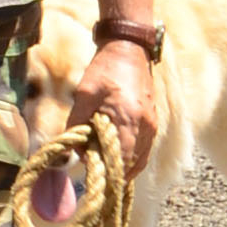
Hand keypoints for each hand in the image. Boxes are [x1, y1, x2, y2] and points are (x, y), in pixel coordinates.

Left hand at [69, 38, 156, 178]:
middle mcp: (145, 125)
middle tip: (95, 176)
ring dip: (123, 169)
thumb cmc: (104, 70)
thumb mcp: (84, 94)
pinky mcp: (153, 123)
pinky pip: (144, 151)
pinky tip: (116, 161)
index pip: (120, 157)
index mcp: (127, 117)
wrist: (128, 49)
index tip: (91, 175)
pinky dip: (131, 160)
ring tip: (103, 171)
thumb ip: (77, 123)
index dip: (106, 171)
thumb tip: (74, 148)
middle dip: (113, 173)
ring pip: (139, 161)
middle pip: (131, 164)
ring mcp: (152, 125)